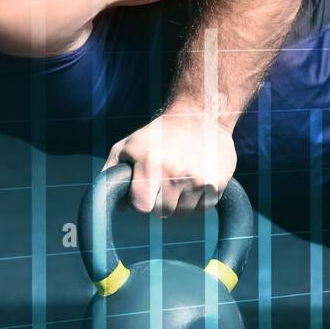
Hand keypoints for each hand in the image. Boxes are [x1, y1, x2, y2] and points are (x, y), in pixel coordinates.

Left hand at [104, 107, 236, 216]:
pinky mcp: (216, 182)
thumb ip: (113, 173)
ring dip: (179, 202)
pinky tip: (194, 179)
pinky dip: (198, 200)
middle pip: (162, 212)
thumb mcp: (128, 145)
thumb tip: (117, 206)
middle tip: (162, 182)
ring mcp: (198, 179)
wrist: (199, 115)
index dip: (140, 201)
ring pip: (183, 212)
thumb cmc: (158, 134)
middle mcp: (175, 173)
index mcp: (150, 163)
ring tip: (179, 178)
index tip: (143, 191)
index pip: (142, 206)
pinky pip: (203, 208)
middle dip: (158, 202)